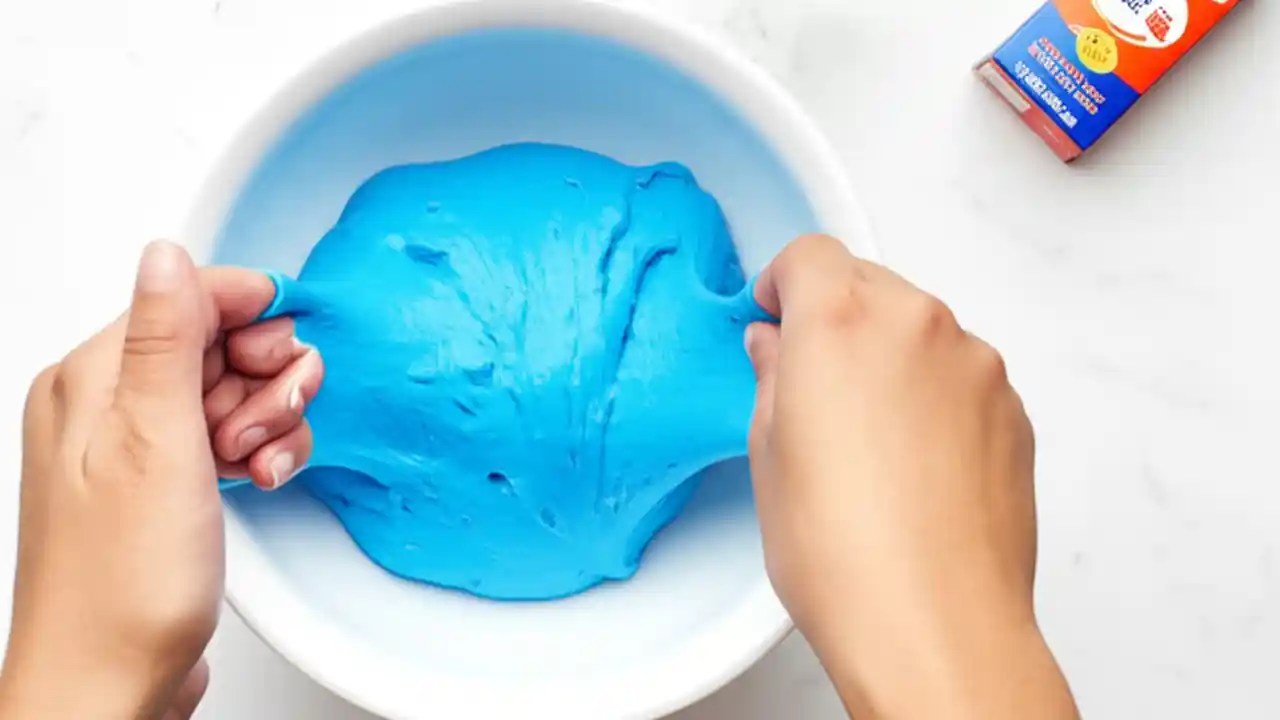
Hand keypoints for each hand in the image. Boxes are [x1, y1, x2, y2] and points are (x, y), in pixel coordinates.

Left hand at [1, 242, 322, 718]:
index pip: (184, 297)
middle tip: (265, 424)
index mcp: (93, 379)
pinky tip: (260, 478)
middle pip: (215, 343)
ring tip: (261, 462)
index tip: (286, 352)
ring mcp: (135, 447)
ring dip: (267, 419)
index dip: (249, 316)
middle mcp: (107, 405)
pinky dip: (256, 451)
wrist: (108, 683)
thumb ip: (167, 340)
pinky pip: (224, 437)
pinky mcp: (162, 484)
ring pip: (229, 390)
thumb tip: (167, 253)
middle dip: (263, 377)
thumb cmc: (121, 585)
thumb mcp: (157, 445)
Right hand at [745, 235, 1075, 718]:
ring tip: (869, 437)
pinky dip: (935, 394)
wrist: (934, 621)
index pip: (811, 254)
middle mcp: (917, 324)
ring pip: (920, 329)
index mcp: (841, 323)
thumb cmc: (841, 551)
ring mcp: (975, 364)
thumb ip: (774, 377)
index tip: (775, 311)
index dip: (784, 281)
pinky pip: (962, 374)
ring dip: (890, 356)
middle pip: (868, 283)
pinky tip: (915, 462)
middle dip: (836, 317)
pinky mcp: (1013, 407)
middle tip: (813, 382)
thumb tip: (777, 348)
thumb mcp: (770, 454)